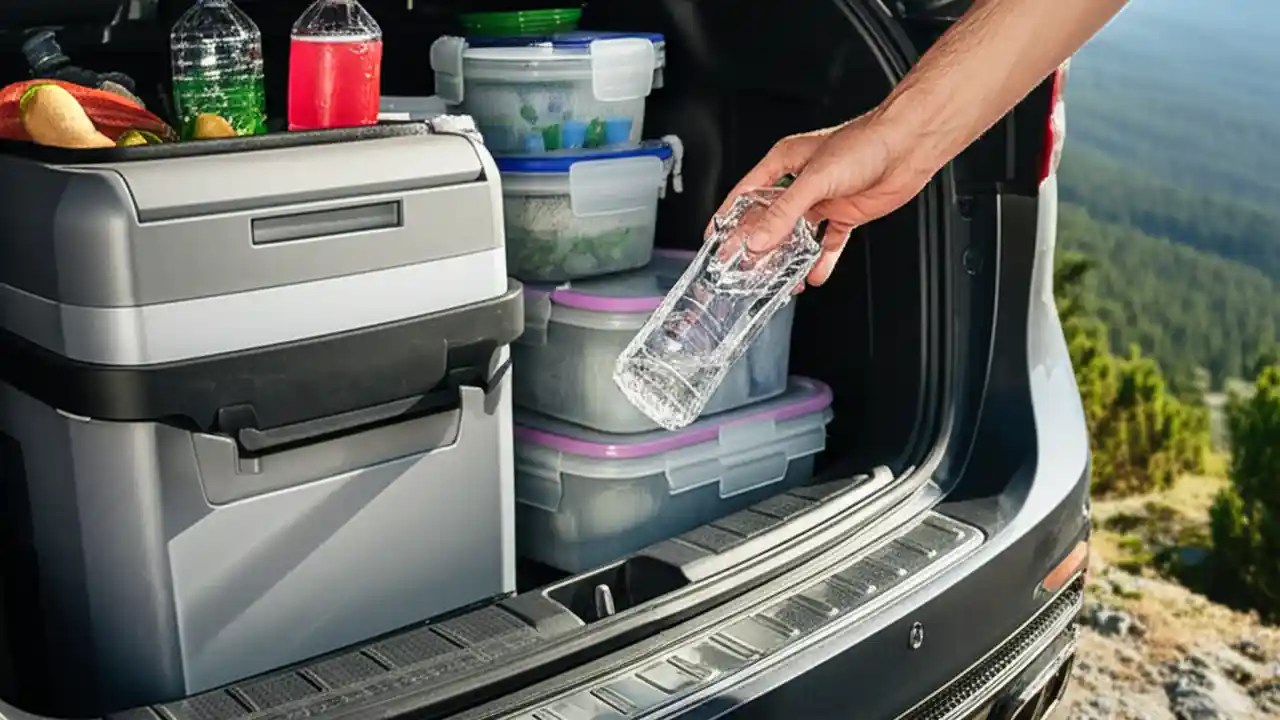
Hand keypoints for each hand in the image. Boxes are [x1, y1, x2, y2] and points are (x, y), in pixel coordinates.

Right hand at [713, 110, 936, 288]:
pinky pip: (827, 242)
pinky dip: (821, 260)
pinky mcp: (845, 214)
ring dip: (788, 257)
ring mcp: (823, 199)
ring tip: (777, 278)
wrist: (909, 146)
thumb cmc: (866, 143)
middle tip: (743, 268)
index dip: (728, 217)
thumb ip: (784, 213)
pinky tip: (814, 274)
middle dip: (758, 244)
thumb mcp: (815, 179)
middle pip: (770, 218)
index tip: (715, 239)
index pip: (746, 194)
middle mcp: (801, 181)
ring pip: (796, 234)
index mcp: (784, 162)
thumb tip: (759, 240)